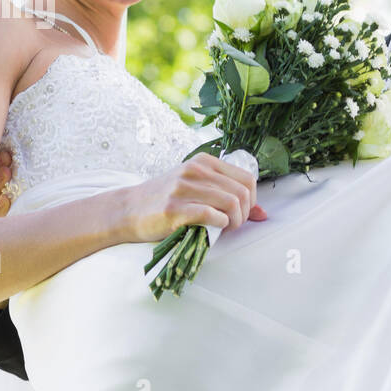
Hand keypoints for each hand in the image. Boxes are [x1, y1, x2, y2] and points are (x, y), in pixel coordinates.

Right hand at [124, 152, 267, 243]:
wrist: (127, 210)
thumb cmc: (165, 200)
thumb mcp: (196, 188)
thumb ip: (227, 195)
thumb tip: (263, 214)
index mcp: (204, 162)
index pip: (247, 178)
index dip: (252, 200)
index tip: (242, 213)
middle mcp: (195, 170)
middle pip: (242, 192)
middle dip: (244, 214)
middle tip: (233, 225)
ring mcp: (183, 187)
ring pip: (231, 202)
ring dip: (234, 222)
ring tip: (225, 228)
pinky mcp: (174, 208)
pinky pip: (211, 214)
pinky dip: (219, 224)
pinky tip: (212, 228)